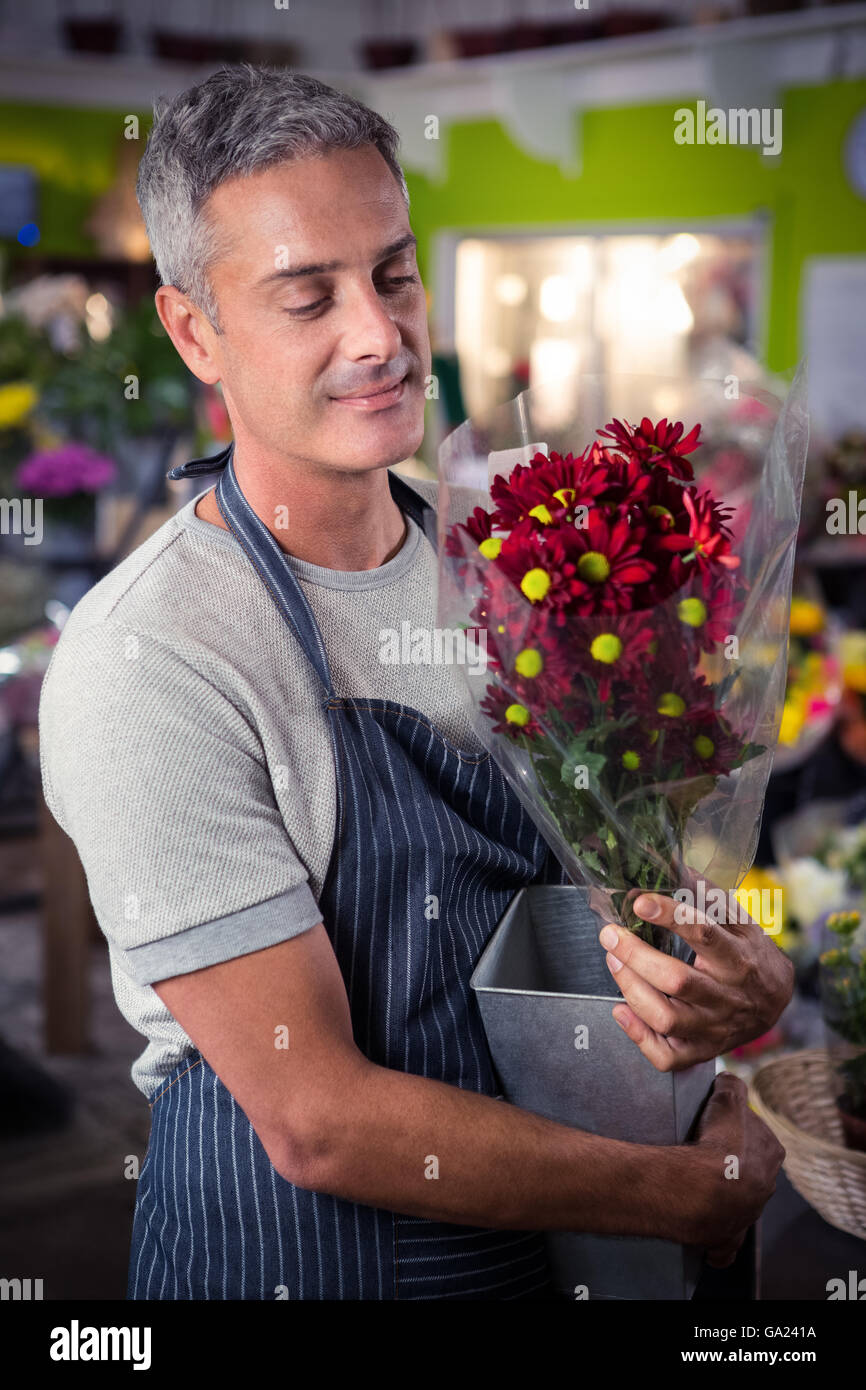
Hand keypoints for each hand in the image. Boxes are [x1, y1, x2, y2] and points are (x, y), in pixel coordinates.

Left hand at [598, 886, 793, 1070]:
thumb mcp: (738, 920)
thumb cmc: (750, 954)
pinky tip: (620, 1009)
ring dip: (630, 988)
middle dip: (635, 955)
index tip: (639, 901)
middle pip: (677, 980)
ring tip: (613, 961)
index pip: (705, 934)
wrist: (776, 1002)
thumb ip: (707, 894)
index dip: (670, 916)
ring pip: (666, 1018)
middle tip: (610, 934)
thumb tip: (672, 862)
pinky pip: (666, 1055)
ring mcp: (714, 1028)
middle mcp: (728, 997)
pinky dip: (637, 1035)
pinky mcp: (701, 1050)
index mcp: (740, 959)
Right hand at [680, 1071, 784, 1265]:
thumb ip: (732, 1085)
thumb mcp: (728, 1098)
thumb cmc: (720, 1142)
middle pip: (752, 1172)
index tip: (718, 1127)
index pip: (760, 1137)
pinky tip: (704, 1234)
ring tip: (695, 1184)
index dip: (739, 1130)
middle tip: (705, 1155)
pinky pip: (724, 1244)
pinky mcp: (726, 1237)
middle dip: (734, 1166)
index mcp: (771, 1155)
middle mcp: (765, 1187)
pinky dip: (717, 1244)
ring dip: (723, 1197)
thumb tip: (728, 1081)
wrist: (704, 1188)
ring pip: (739, 1205)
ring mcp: (747, 1215)